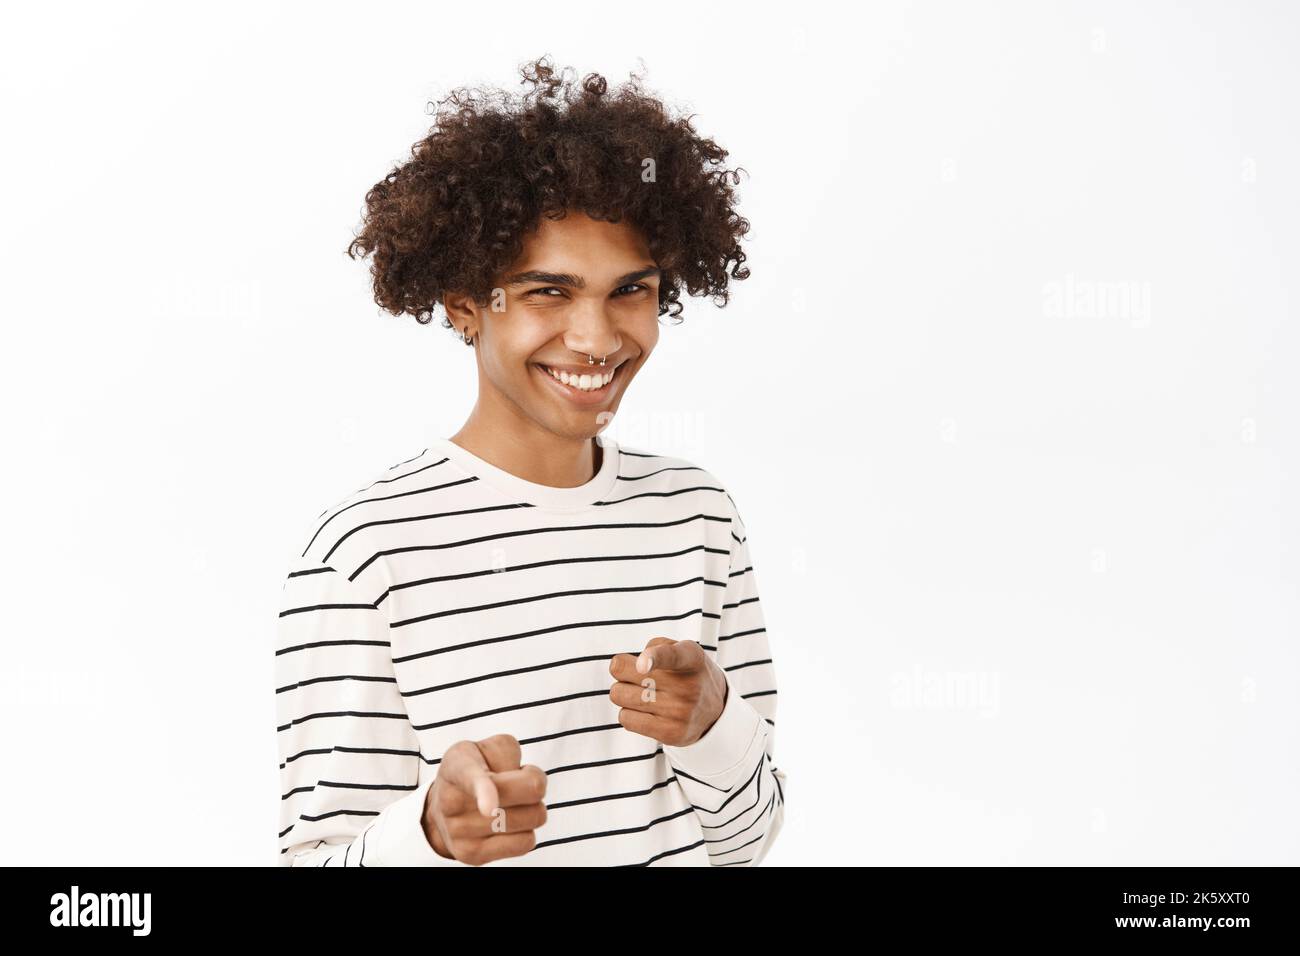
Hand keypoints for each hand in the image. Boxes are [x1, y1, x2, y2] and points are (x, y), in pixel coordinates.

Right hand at [421, 733, 547, 865]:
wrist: (440, 809)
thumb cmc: (475, 769)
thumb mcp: (486, 747)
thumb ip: (507, 753)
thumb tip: (524, 785)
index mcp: (457, 767)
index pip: (474, 779)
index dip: (485, 793)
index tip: (489, 809)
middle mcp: (452, 801)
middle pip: (527, 793)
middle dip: (535, 784)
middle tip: (518, 783)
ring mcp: (460, 832)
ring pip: (532, 818)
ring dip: (533, 808)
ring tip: (511, 803)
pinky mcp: (472, 855)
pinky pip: (526, 843)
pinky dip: (527, 830)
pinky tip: (509, 823)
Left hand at [608, 637, 727, 746]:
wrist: (715, 710)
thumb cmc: (688, 673)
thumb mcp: (681, 648)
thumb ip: (655, 646)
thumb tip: (628, 666)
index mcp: (690, 658)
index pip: (670, 657)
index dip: (653, 659)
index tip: (642, 664)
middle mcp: (687, 686)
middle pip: (623, 673)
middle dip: (623, 671)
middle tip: (638, 676)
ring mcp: (679, 712)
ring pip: (619, 696)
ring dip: (623, 692)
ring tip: (643, 693)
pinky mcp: (669, 734)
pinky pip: (625, 719)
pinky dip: (628, 713)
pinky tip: (645, 711)